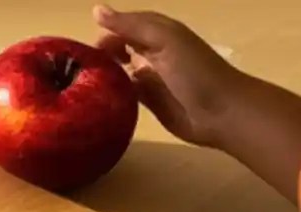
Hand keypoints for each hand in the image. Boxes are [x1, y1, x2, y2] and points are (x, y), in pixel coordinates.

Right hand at [94, 5, 247, 148]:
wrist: (221, 112)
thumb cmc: (195, 71)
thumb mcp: (164, 39)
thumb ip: (131, 25)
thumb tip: (96, 10)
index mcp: (158, 33)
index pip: (125, 25)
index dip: (106, 30)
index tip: (83, 45)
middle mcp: (153, 53)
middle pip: (120, 47)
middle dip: (102, 52)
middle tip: (79, 67)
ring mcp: (152, 78)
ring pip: (121, 71)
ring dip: (105, 74)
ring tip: (80, 83)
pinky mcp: (150, 102)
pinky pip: (126, 94)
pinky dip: (112, 93)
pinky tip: (96, 98)